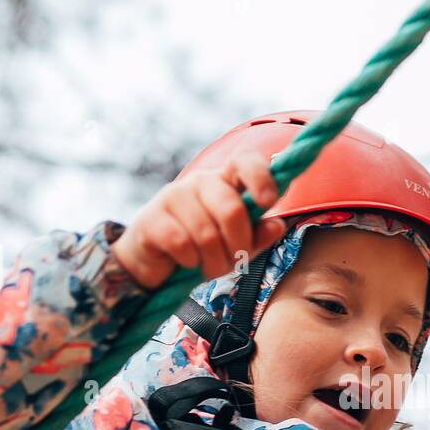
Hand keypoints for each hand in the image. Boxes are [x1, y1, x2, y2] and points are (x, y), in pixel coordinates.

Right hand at [112, 150, 287, 289]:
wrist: (153, 262)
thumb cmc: (201, 249)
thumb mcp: (235, 245)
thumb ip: (258, 235)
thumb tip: (278, 226)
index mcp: (224, 181)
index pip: (245, 162)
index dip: (260, 177)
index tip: (268, 201)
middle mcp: (199, 181)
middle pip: (231, 210)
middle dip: (238, 247)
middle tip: (234, 263)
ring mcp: (173, 196)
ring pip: (207, 234)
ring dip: (214, 262)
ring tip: (209, 268)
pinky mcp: (151, 218)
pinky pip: (182, 244)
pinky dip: (190, 262)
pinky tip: (185, 262)